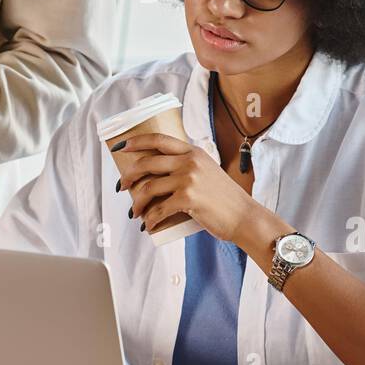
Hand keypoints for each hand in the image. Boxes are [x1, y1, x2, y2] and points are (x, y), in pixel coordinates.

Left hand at [115, 132, 260, 244]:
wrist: (243, 216)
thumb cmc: (223, 198)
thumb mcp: (207, 172)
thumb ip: (187, 167)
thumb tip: (157, 175)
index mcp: (193, 152)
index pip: (158, 139)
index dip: (136, 142)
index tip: (121, 148)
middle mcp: (189, 161)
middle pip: (147, 163)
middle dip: (129, 176)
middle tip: (122, 187)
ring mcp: (188, 179)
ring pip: (149, 188)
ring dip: (137, 203)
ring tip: (135, 212)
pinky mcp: (188, 199)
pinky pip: (159, 209)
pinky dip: (150, 220)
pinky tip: (148, 225)